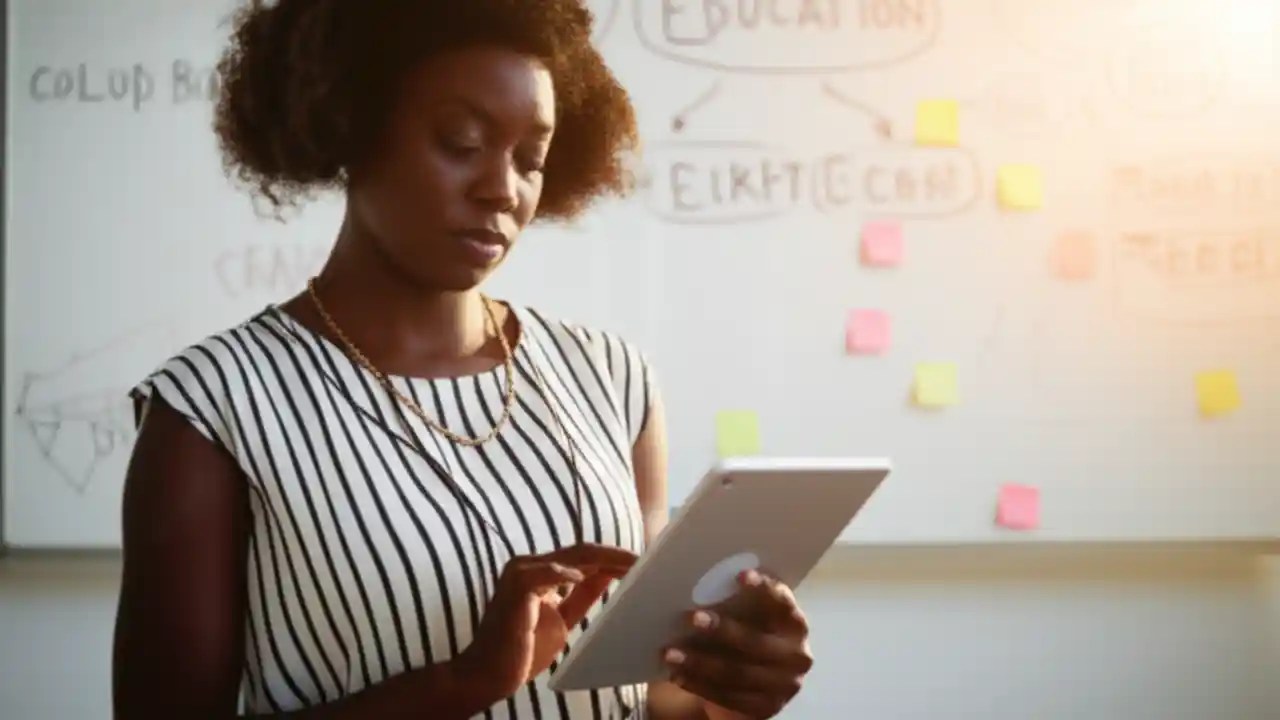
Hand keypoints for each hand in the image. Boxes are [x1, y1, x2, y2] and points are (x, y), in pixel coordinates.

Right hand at [453, 543, 636, 701]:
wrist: (490, 673)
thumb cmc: (523, 649)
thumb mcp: (563, 619)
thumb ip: (582, 596)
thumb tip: (607, 575)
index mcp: (541, 571)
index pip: (585, 557)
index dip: (614, 558)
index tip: (643, 564)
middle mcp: (531, 565)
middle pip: (582, 552)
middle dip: (616, 555)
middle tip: (646, 560)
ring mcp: (521, 571)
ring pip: (571, 557)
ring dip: (604, 559)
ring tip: (631, 565)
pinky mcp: (515, 586)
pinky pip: (545, 573)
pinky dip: (564, 573)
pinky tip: (585, 575)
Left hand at [662, 569, 812, 719]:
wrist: (750, 683)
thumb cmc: (740, 631)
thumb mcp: (740, 612)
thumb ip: (723, 590)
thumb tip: (677, 555)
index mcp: (793, 621)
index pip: (782, 601)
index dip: (764, 589)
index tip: (740, 575)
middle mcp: (796, 654)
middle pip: (756, 642)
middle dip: (723, 630)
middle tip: (691, 618)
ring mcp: (784, 685)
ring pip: (738, 674)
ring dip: (701, 663)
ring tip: (670, 652)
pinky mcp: (766, 709)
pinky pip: (729, 697)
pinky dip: (700, 685)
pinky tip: (677, 675)